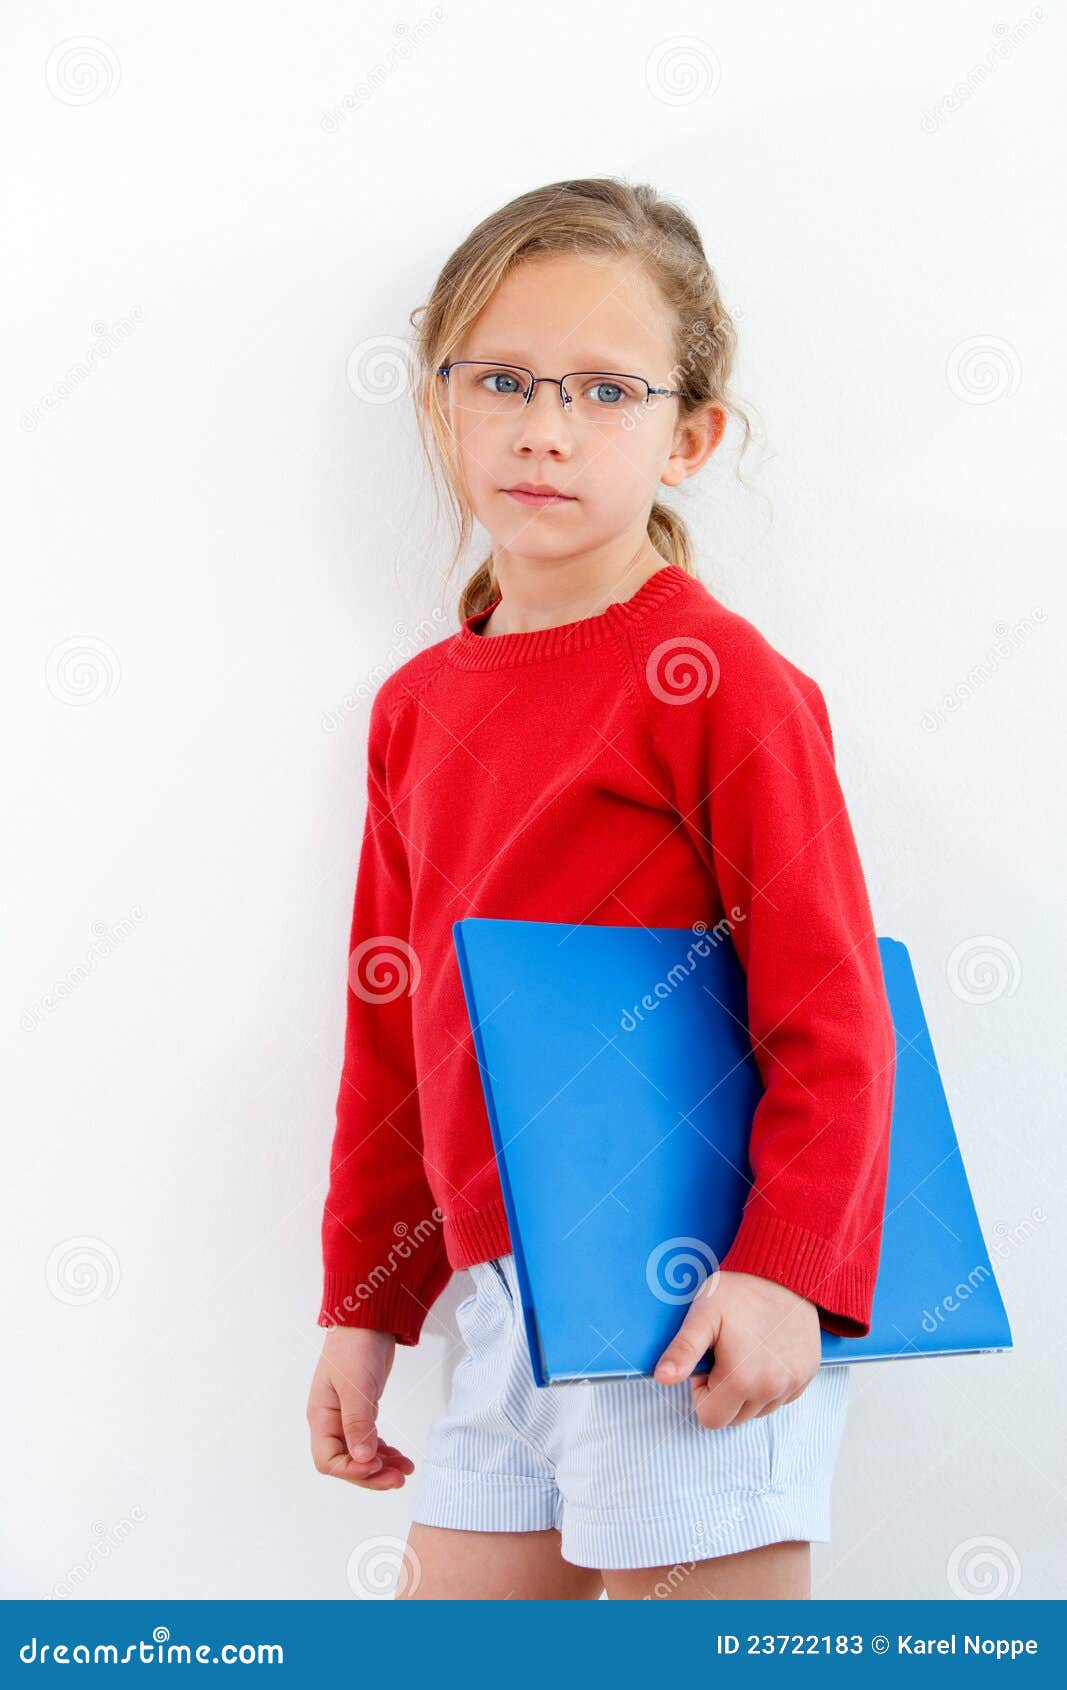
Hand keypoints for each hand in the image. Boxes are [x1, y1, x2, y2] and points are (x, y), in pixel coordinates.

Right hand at [307, 1326, 414, 1488]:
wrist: (368, 1320)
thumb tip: (362, 1460)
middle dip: (371, 1475)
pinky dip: (384, 1452)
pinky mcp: (363, 1410)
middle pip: (346, 1462)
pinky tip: (400, 1457)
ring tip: (406, 1470)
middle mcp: (331, 1421)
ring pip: (360, 1454)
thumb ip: (358, 1423)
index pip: (328, 1460)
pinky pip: (370, 1441)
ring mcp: (346, 1416)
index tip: (377, 1467)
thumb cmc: (355, 1347)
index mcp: (321, 1416)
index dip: (351, 1471)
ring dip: (381, 1466)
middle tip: (399, 1479)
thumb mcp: (356, 1386)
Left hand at [653, 1270, 820, 1427]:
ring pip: (758, 1409)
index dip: (702, 1392)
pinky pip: (781, 1397)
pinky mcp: (807, 1375)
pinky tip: (765, 1353)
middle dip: (723, 1393)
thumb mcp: (703, 1315)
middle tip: (725, 1353)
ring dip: (747, 1390)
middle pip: (734, 1417)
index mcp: (741, 1379)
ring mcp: (793, 1383)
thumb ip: (682, 1350)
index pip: (711, 1418)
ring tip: (746, 1350)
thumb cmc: (739, 1290)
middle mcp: (771, 1389)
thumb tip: (662, 1378)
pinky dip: (770, 1384)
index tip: (708, 1362)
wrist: (782, 1271)